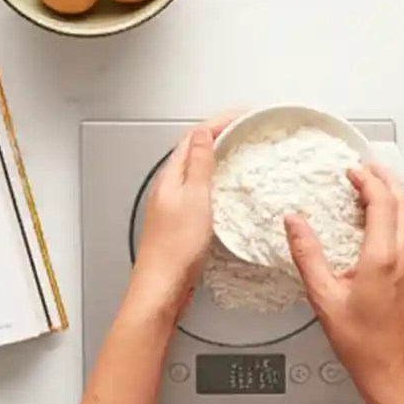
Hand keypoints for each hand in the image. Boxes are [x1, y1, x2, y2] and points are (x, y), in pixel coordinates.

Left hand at [130, 115, 233, 318]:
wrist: (162, 287)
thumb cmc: (175, 249)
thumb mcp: (195, 198)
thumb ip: (199, 164)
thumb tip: (202, 134)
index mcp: (171, 177)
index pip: (193, 137)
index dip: (218, 122)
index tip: (240, 116)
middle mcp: (168, 188)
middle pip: (193, 151)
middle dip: (217, 136)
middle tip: (241, 129)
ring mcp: (173, 205)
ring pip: (195, 171)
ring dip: (215, 157)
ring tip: (236, 152)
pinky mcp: (180, 223)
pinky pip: (198, 191)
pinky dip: (213, 181)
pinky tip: (223, 191)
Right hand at [285, 165, 403, 403]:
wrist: (395, 372)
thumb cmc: (363, 343)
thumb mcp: (324, 297)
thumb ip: (307, 254)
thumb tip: (294, 223)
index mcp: (383, 258)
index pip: (382, 202)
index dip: (368, 180)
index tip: (352, 171)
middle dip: (385, 179)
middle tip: (366, 168)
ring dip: (394, 197)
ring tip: (373, 190)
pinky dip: (398, 219)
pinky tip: (381, 225)